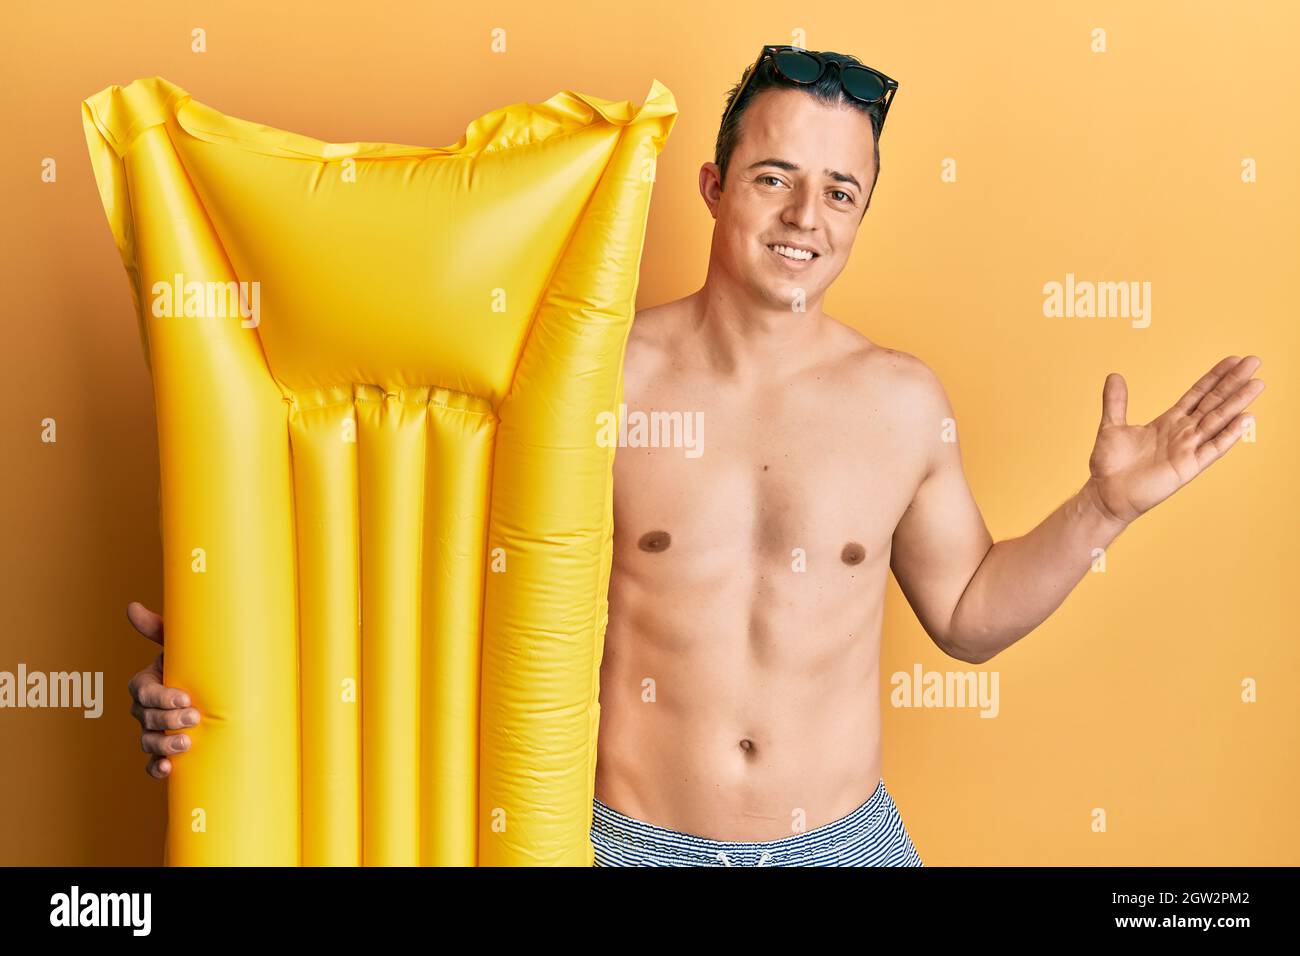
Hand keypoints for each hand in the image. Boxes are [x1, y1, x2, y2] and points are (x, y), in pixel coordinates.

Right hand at [126, 602, 198, 778]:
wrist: (212, 693)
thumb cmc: (194, 665)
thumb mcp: (180, 646)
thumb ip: (157, 629)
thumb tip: (131, 606)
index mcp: (146, 684)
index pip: (145, 692)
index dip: (162, 696)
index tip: (185, 697)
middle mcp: (144, 709)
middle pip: (147, 718)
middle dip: (168, 719)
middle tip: (194, 717)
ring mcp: (152, 731)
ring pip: (148, 741)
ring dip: (164, 744)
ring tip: (186, 743)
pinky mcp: (162, 750)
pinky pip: (152, 763)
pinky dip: (157, 768)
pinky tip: (168, 768)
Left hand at [1087, 355, 1263, 524]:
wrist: (1106, 493)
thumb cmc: (1110, 464)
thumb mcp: (1112, 426)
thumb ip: (1115, 402)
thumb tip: (1114, 375)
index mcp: (1168, 422)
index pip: (1198, 394)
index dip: (1215, 377)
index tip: (1233, 360)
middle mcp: (1183, 433)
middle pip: (1213, 402)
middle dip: (1233, 382)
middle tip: (1254, 361)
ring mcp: (1187, 449)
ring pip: (1218, 421)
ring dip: (1237, 403)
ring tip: (1257, 384)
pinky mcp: (1188, 467)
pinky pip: (1213, 448)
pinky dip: (1229, 434)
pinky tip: (1245, 419)